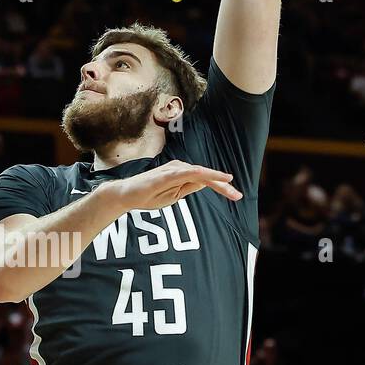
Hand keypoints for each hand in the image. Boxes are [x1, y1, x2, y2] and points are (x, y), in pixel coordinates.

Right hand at [112, 160, 242, 212]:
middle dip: (223, 186)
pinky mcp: (166, 173)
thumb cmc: (147, 196)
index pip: (205, 180)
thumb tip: (205, 182)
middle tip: (238, 196)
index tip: (236, 195)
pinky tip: (208, 176)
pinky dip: (200, 173)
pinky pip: (186, 172)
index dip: (221, 187)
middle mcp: (179, 168)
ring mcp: (172, 169)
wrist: (126, 196)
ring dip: (215, 180)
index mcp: (181, 174)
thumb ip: (188, 188)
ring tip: (230, 187)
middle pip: (205, 176)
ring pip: (199, 173)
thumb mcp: (173, 196)